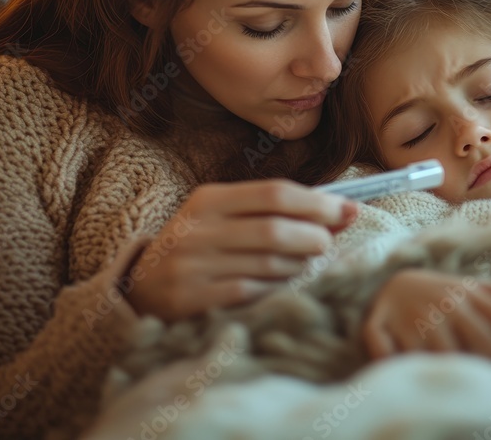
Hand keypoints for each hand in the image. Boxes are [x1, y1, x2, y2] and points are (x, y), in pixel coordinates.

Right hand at [125, 179, 357, 321]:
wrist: (142, 285)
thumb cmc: (201, 246)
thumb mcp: (227, 218)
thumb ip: (276, 212)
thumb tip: (342, 212)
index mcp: (209, 199)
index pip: (275, 193)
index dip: (317, 203)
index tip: (347, 210)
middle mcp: (198, 229)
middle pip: (275, 229)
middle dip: (313, 237)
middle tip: (327, 243)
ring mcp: (193, 264)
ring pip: (268, 263)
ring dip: (299, 265)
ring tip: (307, 263)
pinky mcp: (192, 298)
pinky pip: (252, 292)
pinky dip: (276, 287)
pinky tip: (283, 284)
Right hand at [364, 269, 490, 361]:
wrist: (395, 281)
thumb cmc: (441, 292)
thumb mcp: (468, 287)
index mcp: (460, 295)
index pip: (488, 310)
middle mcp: (435, 306)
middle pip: (467, 331)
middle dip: (483, 351)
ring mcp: (406, 317)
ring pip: (428, 346)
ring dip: (442, 360)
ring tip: (461, 375)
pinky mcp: (377, 324)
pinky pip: (382, 345)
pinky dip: (389, 358)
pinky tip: (403, 371)